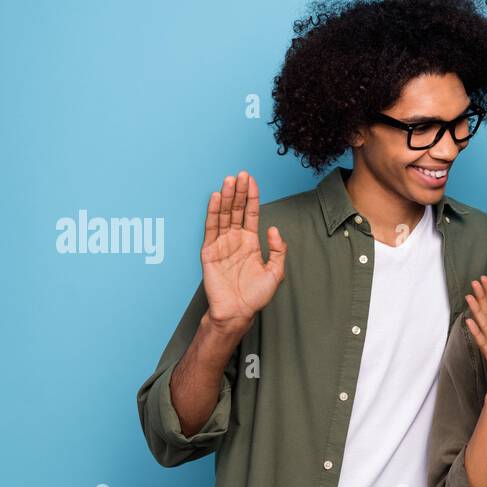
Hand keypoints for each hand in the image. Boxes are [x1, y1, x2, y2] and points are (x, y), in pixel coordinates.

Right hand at [200, 171, 286, 329]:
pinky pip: (211, 228)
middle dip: (239, 192)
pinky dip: (212, 212)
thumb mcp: (275, 273)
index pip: (250, 214)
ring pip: (224, 215)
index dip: (252, 197)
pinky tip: (215, 198)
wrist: (237, 312)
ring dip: (226, 197)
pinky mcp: (209, 251)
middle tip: (240, 174)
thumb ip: (278, 250)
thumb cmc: (255, 296)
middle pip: (236, 210)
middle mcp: (235, 240)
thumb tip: (274, 229)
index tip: (252, 181)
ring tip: (229, 181)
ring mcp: (221, 244)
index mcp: (250, 243)